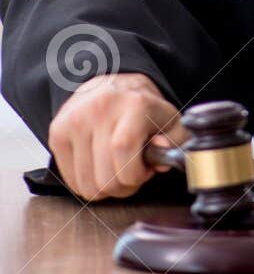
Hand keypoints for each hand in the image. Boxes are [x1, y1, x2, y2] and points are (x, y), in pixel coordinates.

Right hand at [48, 72, 186, 200]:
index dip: (136, 173)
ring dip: (104, 188)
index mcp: (133, 104)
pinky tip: (98, 166)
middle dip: (123, 186)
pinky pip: (71, 181)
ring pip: (87, 184)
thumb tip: (163, 158)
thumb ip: (176, 142)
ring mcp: (74, 120)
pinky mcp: (57, 132)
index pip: (124, 150)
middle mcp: (100, 108)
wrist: (112, 84)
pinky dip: (87, 183)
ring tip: (115, 169)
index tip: (144, 171)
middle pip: (105, 177)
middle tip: (130, 172)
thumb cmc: (143, 109)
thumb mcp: (170, 121)